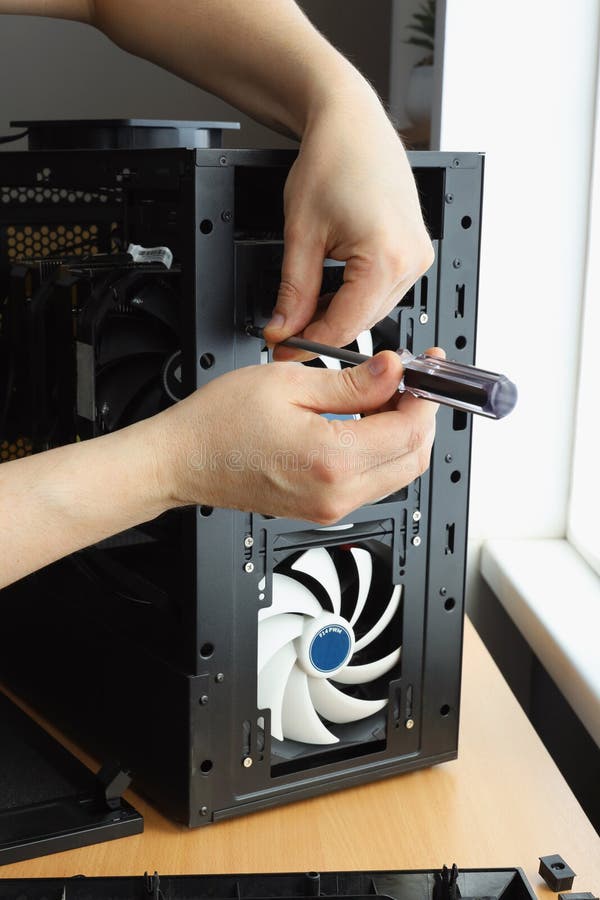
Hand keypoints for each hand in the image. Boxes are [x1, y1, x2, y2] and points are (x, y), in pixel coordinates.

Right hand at [151, 350, 440, 524]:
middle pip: (414, 458)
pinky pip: (373, 482)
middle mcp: (337, 494)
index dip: (425, 395)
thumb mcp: (289, 383)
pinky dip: (381, 451)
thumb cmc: (219, 423)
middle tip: (408, 380)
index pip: (410, 431)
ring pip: (399, 473)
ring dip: (403, 434)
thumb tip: (393, 371)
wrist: (183, 460)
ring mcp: (331, 508)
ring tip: (383, 395)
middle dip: (420, 415)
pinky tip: (364, 421)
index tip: (424, 368)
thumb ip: (352, 382)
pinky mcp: (323, 510)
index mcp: (332, 460)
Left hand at [264, 81, 434, 358]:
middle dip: (323, 330)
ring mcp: (419, 256)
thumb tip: (284, 330)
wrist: (352, 122)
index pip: (346, 324)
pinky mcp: (416, 251)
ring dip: (340, 314)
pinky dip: (355, 296)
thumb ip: (294, 292)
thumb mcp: (301, 234)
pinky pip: (384, 290)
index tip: (282, 349)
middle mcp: (412, 261)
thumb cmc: (332, 159)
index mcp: (387, 258)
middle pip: (363, 321)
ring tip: (304, 309)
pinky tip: (331, 290)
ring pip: (373, 309)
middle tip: (285, 333)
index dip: (309, 342)